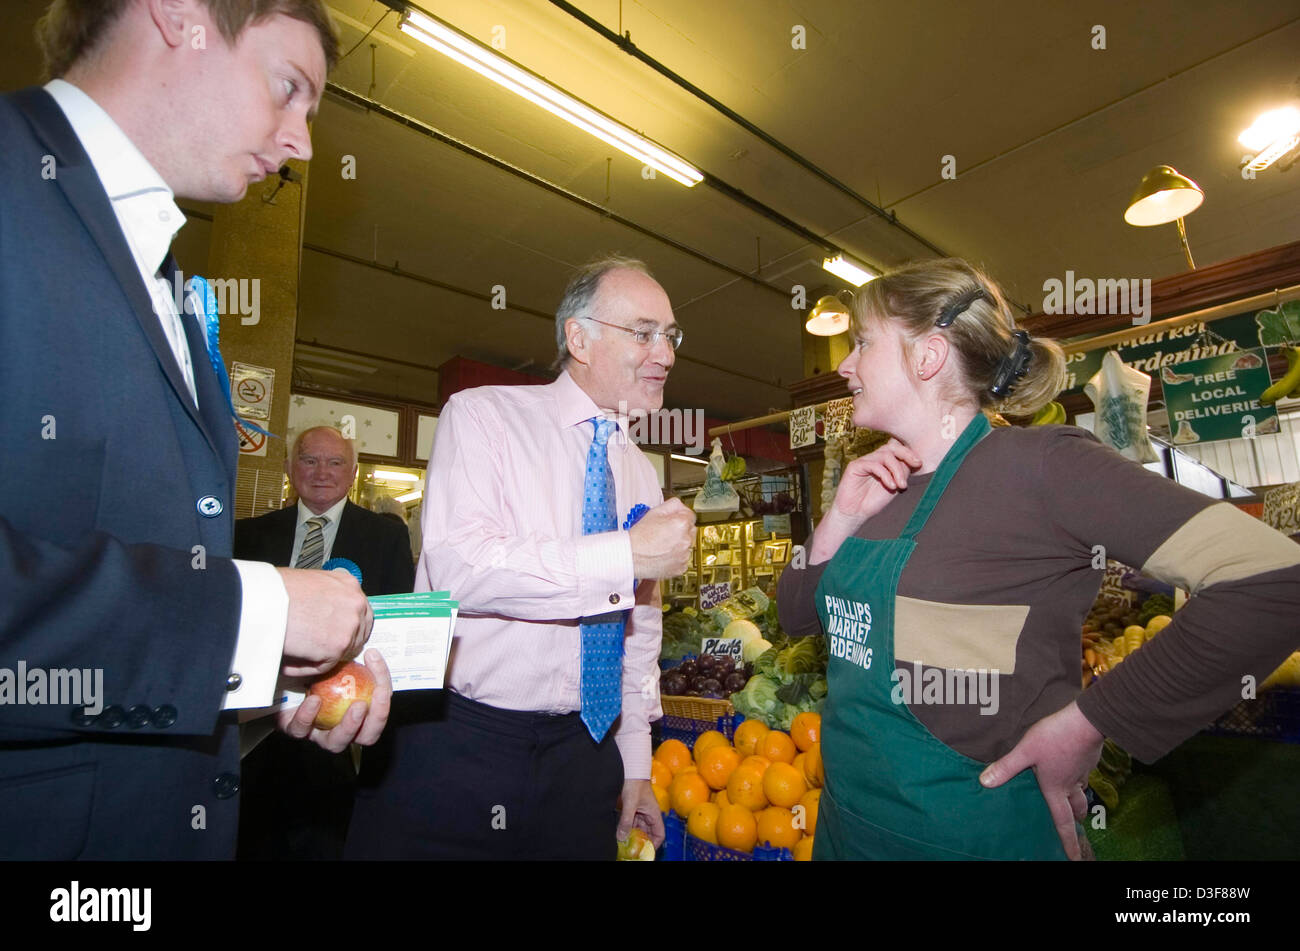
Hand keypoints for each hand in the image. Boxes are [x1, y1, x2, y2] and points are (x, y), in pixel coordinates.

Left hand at [276, 648, 391, 752]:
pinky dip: (309, 716)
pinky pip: (302, 729)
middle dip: (376, 719)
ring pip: (336, 743)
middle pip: (367, 736)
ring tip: (355, 706)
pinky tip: (314, 700)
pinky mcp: (294, 729)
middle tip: (374, 699)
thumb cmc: (315, 667)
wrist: (280, 673)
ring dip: (350, 726)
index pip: (379, 713)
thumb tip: (374, 652)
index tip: (381, 682)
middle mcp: (340, 727)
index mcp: (358, 713)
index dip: (385, 700)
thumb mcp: (338, 661)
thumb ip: (356, 662)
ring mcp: (317, 732)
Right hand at [277, 566, 372, 677]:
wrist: (264, 599)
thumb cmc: (278, 589)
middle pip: (358, 633)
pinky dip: (306, 667)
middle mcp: (355, 604)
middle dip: (341, 643)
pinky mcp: (337, 647)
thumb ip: (328, 596)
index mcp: (349, 585)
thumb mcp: (312, 582)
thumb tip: (326, 612)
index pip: (361, 612)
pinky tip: (290, 661)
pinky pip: (325, 666)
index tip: (338, 633)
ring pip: (343, 651)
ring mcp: (348, 626)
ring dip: (323, 656)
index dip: (348, 626)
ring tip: (300, 653)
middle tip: (321, 649)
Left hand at [616, 778, 664, 847]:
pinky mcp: (632, 809)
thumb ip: (626, 821)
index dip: (655, 844)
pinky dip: (626, 829)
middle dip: (641, 842)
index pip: (659, 834)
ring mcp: (640, 812)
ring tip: (623, 843)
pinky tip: (619, 833)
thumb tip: (621, 837)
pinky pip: (631, 823)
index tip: (645, 851)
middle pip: (648, 833)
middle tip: (631, 849)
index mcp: (654, 814)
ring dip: (632, 835)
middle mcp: (648, 815)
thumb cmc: (635, 783)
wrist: (630, 769)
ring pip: (638, 829)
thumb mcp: (630, 803)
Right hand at [629, 498, 695, 579]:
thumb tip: (680, 507)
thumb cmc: (639, 537)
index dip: (680, 517)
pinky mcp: (680, 568)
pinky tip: (664, 554)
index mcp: (681, 524)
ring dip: (679, 545)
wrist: (631, 556)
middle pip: (690, 531)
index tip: (674, 520)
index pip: (690, 516)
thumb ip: (672, 505)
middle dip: (681, 530)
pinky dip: (676, 558)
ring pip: (687, 546)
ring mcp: (684, 555)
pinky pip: (683, 560)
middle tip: (666, 532)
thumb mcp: (654, 512)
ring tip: (662, 545)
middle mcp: (686, 540)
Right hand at [809, 439, 920, 563]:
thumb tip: (915, 461)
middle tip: (916, 464)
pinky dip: (885, 475)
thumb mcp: (895, 485)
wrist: (856, 513)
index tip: (919, 463)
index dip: (909, 452)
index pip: (897, 449)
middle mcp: (874, 458)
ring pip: (885, 455)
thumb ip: (903, 472)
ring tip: (901, 485)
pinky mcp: (855, 466)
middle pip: (891, 447)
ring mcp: (864, 461)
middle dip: (906, 454)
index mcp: (884, 462)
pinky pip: (874, 464)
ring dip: (897, 470)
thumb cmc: (874, 501)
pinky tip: (891, 486)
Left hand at [979, 700, 1103, 859]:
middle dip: (1076, 819)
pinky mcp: (1087, 758)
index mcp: (1056, 789)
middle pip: (1076, 808)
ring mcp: (1082, 771)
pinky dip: (1079, 777)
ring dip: (1078, 799)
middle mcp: (1071, 784)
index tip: (1074, 858)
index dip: (1068, 841)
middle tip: (1075, 825)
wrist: (1086, 721)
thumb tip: (985, 782)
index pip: (1062, 821)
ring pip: (1081, 791)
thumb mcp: (1025, 751)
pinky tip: (1072, 768)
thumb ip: (1006, 767)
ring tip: (1073, 800)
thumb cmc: (1055, 738)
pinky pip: (1083, 774)